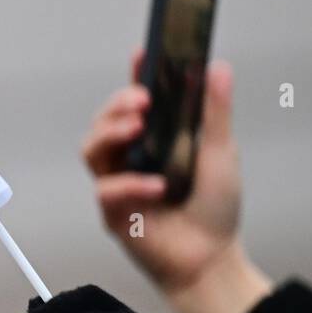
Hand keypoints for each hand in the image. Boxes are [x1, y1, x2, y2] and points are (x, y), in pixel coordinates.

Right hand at [82, 53, 239, 290]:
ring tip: (136, 129)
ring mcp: (118, 183)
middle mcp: (131, 158)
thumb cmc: (214, 209)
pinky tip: (157, 186)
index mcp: (154, 140)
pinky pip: (107, 190)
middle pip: (103, 121)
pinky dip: (130, 184)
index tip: (141, 53)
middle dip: (117, 105)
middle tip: (141, 101)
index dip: (134, 76)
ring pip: (91, 148)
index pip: (136, 102)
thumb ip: (214, 112)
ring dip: (109, 133)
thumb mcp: (219, 153)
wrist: (210, 259)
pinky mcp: (112, 212)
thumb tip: (217, 68)